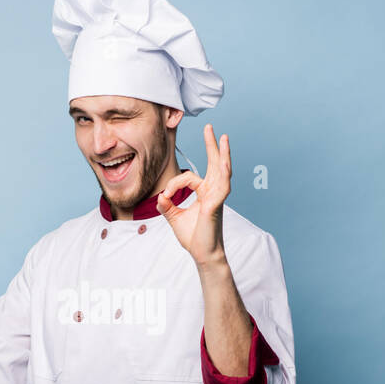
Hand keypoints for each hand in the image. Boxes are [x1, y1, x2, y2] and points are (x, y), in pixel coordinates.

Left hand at [155, 123, 231, 267]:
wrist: (202, 255)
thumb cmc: (194, 238)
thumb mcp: (174, 218)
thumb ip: (166, 205)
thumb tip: (160, 196)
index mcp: (204, 193)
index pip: (189, 177)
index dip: (174, 184)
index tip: (166, 196)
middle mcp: (213, 193)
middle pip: (215, 164)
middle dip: (212, 146)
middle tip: (210, 128)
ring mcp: (217, 198)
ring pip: (222, 171)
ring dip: (223, 154)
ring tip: (223, 138)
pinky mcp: (216, 205)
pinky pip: (222, 187)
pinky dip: (223, 174)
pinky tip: (224, 162)